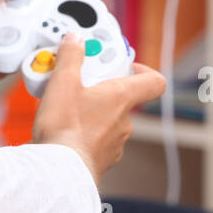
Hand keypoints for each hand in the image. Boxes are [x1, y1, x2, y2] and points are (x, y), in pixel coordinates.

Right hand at [31, 34, 166, 184]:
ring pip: (108, 119)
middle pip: (122, 97)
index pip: (153, 82)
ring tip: (65, 105)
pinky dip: (84, 131)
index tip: (125, 64)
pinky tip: (64, 129)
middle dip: (101, 87)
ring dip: (92, 110)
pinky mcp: (100, 158)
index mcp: (121, 98)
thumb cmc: (66, 129)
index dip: (143, 70)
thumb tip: (76, 40)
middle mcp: (124, 122)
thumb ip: (71, 57)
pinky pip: (97, 138)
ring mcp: (114, 143)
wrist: (59, 171)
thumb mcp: (63, 82)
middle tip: (78, 81)